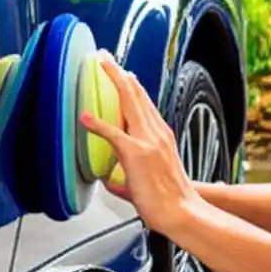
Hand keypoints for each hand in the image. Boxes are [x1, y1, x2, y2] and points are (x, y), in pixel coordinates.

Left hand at [79, 51, 204, 235]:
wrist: (184, 213)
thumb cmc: (171, 202)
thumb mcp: (149, 181)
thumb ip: (126, 178)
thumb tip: (111, 181)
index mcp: (161, 137)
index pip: (145, 104)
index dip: (133, 86)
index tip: (123, 73)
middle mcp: (156, 133)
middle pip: (137, 95)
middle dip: (120, 74)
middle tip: (107, 58)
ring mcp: (147, 142)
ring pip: (129, 103)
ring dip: (114, 81)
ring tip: (102, 66)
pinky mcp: (135, 155)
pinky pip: (114, 134)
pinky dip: (98, 124)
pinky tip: (86, 117)